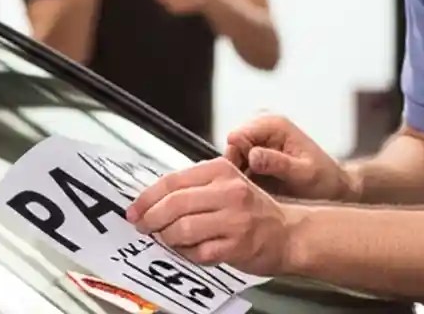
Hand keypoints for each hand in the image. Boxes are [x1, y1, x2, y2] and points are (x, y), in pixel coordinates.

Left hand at [127, 157, 297, 275]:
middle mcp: (228, 191)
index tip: (135, 209)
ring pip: (182, 229)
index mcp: (221, 170)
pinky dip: (187, 254)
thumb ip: (195, 188)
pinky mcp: (237, 245)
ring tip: (169, 240)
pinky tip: (190, 251)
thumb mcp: (227, 185)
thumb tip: (153, 200)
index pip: (173, 180)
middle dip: (151, 218)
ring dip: (168, 238)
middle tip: (143, 227)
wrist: (288, 233)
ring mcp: (234, 219)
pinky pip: (198, 252)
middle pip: (174, 204)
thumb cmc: (253, 211)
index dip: (147, 197)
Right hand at [226, 115, 355, 201]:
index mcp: (274, 125)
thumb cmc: (324, 180)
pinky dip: (243, 184)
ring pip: (231, 161)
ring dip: (239, 179)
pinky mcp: (256, 160)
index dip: (235, 159)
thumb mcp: (304, 174)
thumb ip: (278, 163)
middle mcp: (263, 129)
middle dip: (235, 171)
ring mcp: (258, 144)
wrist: (334, 189)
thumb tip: (252, 156)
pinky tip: (256, 195)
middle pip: (230, 149)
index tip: (244, 181)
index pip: (236, 136)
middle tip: (249, 192)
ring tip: (255, 195)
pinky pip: (238, 171)